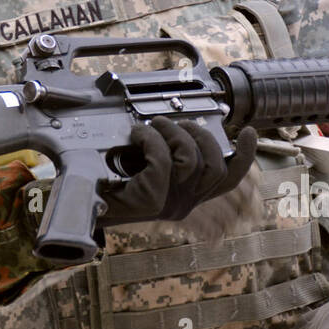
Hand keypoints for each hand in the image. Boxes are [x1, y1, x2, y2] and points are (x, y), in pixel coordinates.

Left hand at [101, 118, 256, 225]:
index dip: (244, 156)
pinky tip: (136, 135)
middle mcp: (184, 204)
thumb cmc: (109, 180)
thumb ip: (170, 154)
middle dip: (199, 134)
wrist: (79, 204)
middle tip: (174, 123)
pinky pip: (162, 160)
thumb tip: (185, 123)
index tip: (249, 132)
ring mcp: (168, 205)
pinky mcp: (150, 201)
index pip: (228, 180)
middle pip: (214, 165)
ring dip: (172, 132)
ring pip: (191, 160)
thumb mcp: (146, 165)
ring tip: (153, 126)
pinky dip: (150, 139)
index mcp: (189, 195)